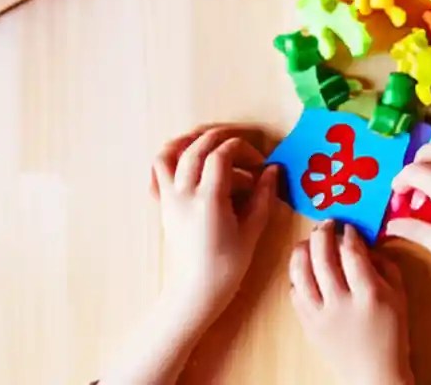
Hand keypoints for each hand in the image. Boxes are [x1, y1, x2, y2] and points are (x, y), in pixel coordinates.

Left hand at [150, 126, 278, 326]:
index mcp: (208, 200)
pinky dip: (168, 159)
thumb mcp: (252, 231)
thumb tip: (273, 171)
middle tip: (241, 147)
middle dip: (221, 138)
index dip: (242, 150)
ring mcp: (169, 199)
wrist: (195, 291)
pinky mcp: (163, 205)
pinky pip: (157, 173)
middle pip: (196, 148)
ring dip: (188, 141)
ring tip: (209, 143)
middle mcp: (184, 194)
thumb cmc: (227, 266)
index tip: (259, 162)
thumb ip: (263, 196)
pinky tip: (185, 162)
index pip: (220, 156)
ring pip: (168, 154)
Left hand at [290, 223, 412, 384]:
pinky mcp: (308, 326)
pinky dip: (296, 277)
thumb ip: (385, 265)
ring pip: (301, 274)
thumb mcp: (400, 296)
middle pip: (322, 258)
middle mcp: (342, 303)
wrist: (375, 374)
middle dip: (322, 234)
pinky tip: (304, 269)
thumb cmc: (392, 333)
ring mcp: (321, 316)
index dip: (348, 234)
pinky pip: (295, 294)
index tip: (348, 227)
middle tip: (326, 224)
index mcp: (369, 295)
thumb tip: (363, 244)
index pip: (352, 253)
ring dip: (302, 251)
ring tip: (308, 241)